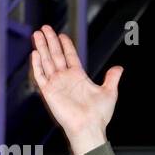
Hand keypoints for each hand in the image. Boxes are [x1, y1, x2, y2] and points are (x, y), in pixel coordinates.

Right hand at [29, 24, 122, 154]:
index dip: (66, 45)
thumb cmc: (99, 115)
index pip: (70, 56)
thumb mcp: (109, 93)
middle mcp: (66, 79)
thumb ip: (112, 79)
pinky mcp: (49, 92)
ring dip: (42, 48)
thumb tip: (119, 68)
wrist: (89, 127)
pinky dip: (37, 65)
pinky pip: (40, 76)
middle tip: (45, 28)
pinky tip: (35, 53)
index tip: (62, 35)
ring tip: (37, 34)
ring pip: (46, 61)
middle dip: (50, 41)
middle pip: (56, 55)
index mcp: (79, 77)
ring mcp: (56, 84)